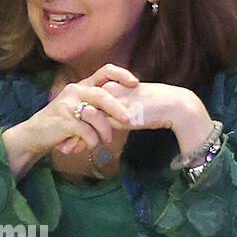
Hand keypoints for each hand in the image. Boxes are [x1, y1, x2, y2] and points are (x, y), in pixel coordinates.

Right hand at [25, 63, 137, 159]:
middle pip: (102, 95)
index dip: (121, 74)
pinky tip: (88, 145)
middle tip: (128, 121)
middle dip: (117, 109)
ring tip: (104, 140)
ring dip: (104, 132)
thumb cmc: (66, 123)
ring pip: (96, 116)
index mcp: (83, 86)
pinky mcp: (64, 120)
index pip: (104, 71)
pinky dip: (92, 142)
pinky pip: (87, 132)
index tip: (135, 83)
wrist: (37, 133)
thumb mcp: (83, 110)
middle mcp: (75, 90)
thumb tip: (128, 112)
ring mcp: (68, 104)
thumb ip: (100, 107)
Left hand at [57, 81, 208, 156]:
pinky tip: (76, 150)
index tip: (70, 133)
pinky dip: (82, 140)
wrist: (173, 106)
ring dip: (73, 135)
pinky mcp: (114, 113)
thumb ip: (119, 113)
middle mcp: (107, 91)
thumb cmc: (158, 108)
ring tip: (66, 150)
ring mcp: (109, 102)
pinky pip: (93, 127)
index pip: (87, 103)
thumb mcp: (133, 108)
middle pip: (80, 109)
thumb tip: (110, 124)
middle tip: (62, 144)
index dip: (77, 119)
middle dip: (70, 127)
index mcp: (111, 86)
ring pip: (83, 118)